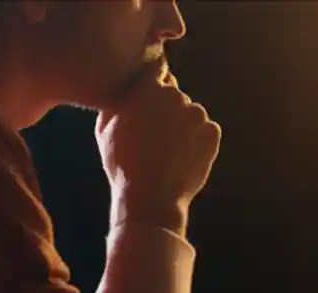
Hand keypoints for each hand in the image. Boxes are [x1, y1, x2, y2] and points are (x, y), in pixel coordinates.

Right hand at [95, 60, 221, 236]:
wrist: (151, 195)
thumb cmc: (122, 162)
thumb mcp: (105, 127)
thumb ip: (118, 100)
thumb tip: (126, 88)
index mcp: (146, 88)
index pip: (156, 72)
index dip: (152, 87)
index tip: (150, 101)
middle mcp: (175, 95)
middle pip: (174, 95)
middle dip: (167, 109)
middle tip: (156, 135)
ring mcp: (197, 114)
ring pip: (191, 113)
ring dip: (184, 125)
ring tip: (169, 150)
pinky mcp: (212, 132)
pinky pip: (206, 130)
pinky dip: (199, 141)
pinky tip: (183, 156)